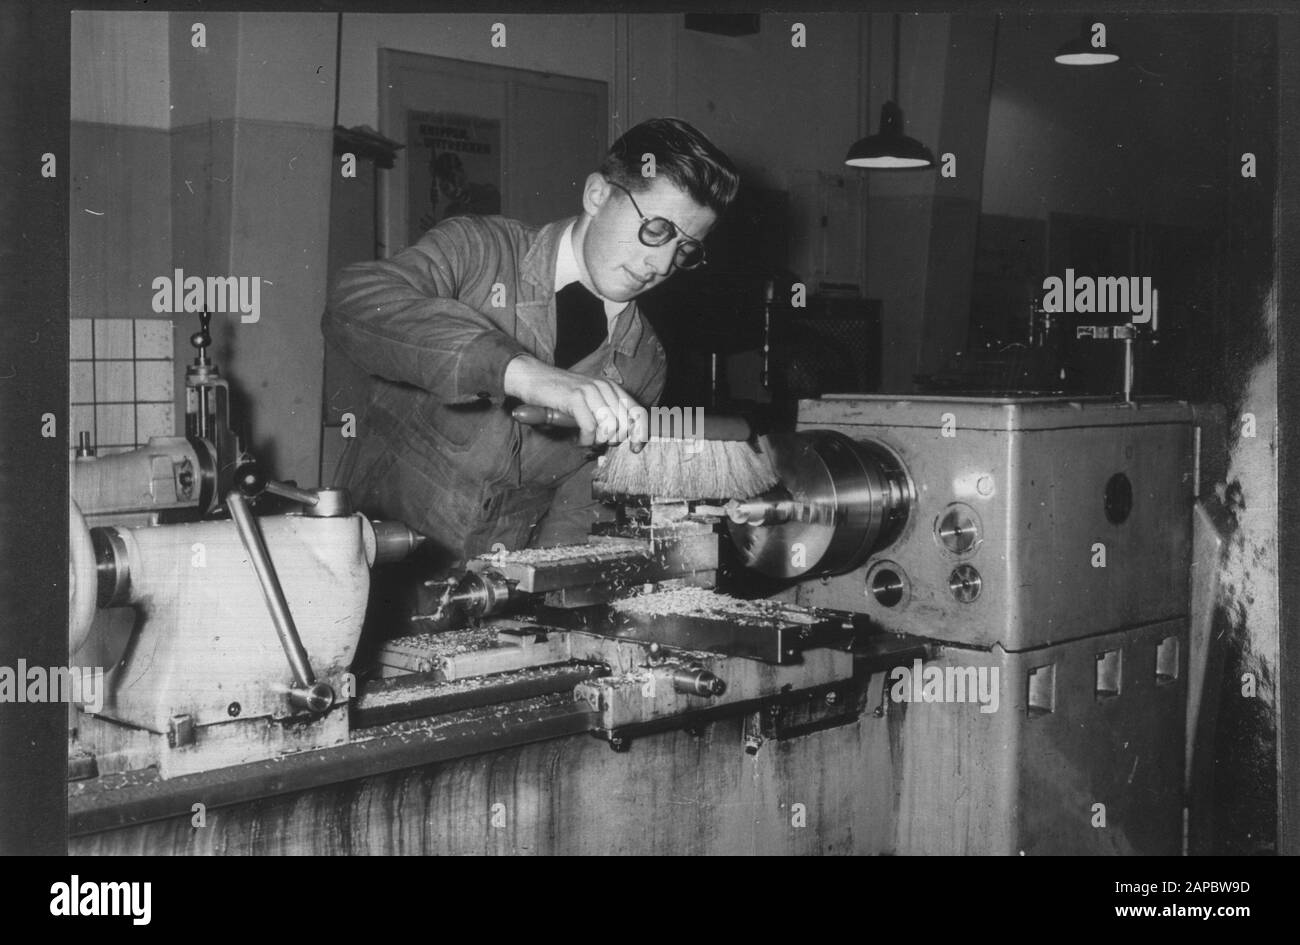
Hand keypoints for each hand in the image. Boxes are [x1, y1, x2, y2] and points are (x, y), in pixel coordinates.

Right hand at [503, 355, 646, 446]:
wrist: (533, 378)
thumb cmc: (560, 394)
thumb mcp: (589, 401)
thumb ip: (606, 413)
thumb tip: (624, 437)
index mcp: (611, 387)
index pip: (638, 412)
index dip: (640, 433)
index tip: (635, 449)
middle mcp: (604, 387)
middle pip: (625, 423)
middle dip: (614, 439)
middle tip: (598, 440)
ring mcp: (590, 391)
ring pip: (609, 426)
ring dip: (598, 440)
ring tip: (587, 438)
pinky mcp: (575, 398)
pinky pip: (589, 427)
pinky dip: (585, 439)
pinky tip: (579, 438)